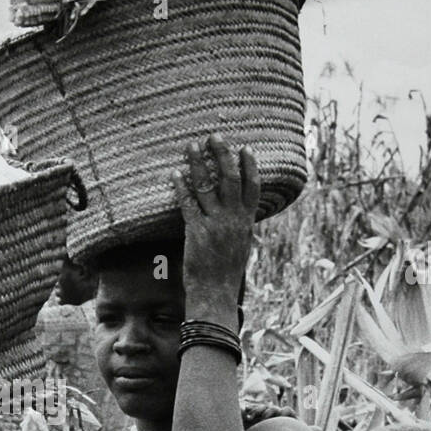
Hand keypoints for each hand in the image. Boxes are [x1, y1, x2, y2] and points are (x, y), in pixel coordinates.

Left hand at [171, 135, 258, 309]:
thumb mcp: (240, 247)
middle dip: (223, 155)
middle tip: (214, 136)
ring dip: (199, 163)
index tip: (245, 148)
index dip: (250, 166)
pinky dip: (182, 187)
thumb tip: (240, 215)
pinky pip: (188, 204)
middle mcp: (233, 220)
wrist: (215, 294)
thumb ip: (239, 228)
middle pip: (231, 179)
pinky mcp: (197, 232)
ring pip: (208, 186)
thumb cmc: (226, 274)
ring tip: (191, 146)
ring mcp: (215, 224)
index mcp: (247, 222)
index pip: (254, 188)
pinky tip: (176, 175)